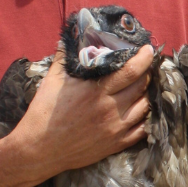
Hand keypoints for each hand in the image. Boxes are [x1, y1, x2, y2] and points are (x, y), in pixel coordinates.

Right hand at [11, 44, 152, 177]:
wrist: (39, 150)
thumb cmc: (43, 113)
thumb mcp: (52, 80)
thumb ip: (65, 56)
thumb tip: (72, 36)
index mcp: (96, 91)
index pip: (131, 70)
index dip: (144, 58)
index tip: (147, 50)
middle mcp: (110, 109)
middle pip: (142, 86)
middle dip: (147, 73)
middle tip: (144, 67)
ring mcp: (116, 128)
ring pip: (146, 107)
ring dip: (148, 94)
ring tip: (143, 87)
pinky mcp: (116, 144)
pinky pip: (143, 130)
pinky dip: (147, 118)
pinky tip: (142, 110)